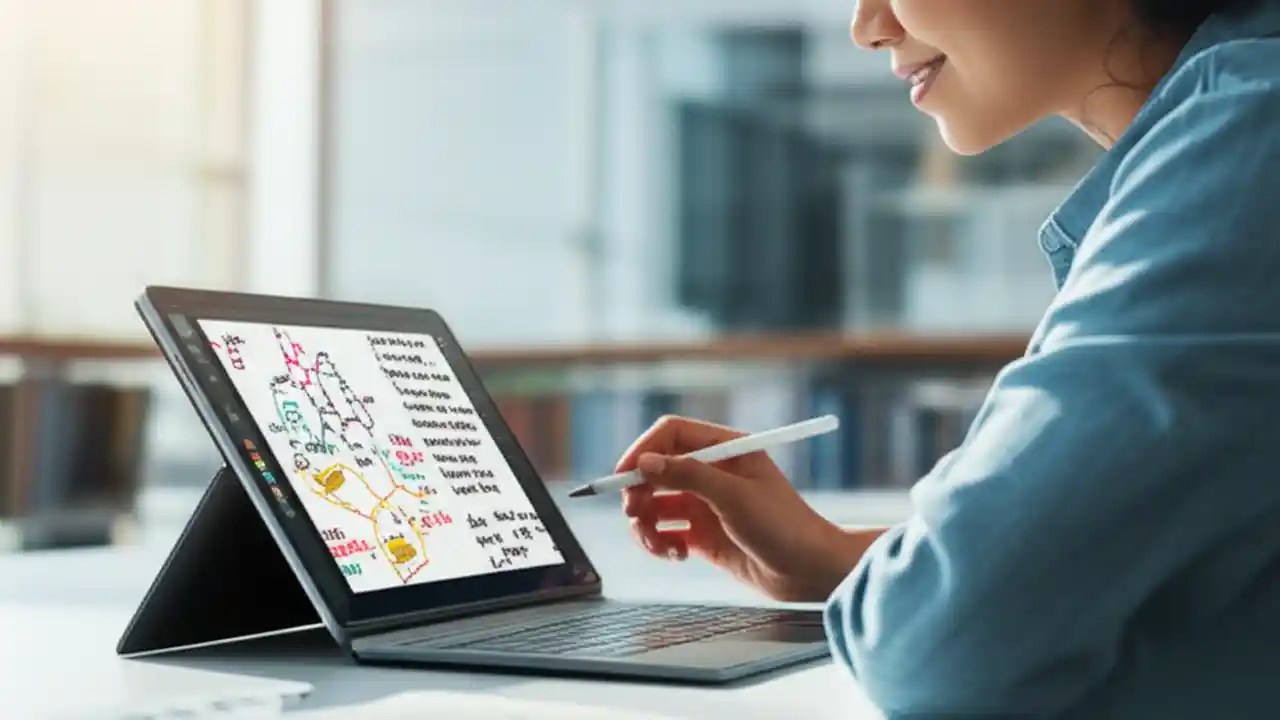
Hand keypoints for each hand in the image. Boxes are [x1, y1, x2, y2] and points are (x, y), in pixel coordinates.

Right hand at [616, 416, 881, 601]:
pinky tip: (677, 554)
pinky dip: (661, 543)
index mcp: (725, 449)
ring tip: (657, 544)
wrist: (810, 571)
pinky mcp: (703, 535)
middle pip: (656, 470)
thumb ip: (688, 476)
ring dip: (646, 523)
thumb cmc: (784, 526)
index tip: (624, 475)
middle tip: (633, 513)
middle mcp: (712, 473)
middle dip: (639, 491)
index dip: (643, 450)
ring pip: (656, 505)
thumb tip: (645, 463)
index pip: (671, 435)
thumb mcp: (734, 496)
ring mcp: (706, 505)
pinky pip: (666, 533)